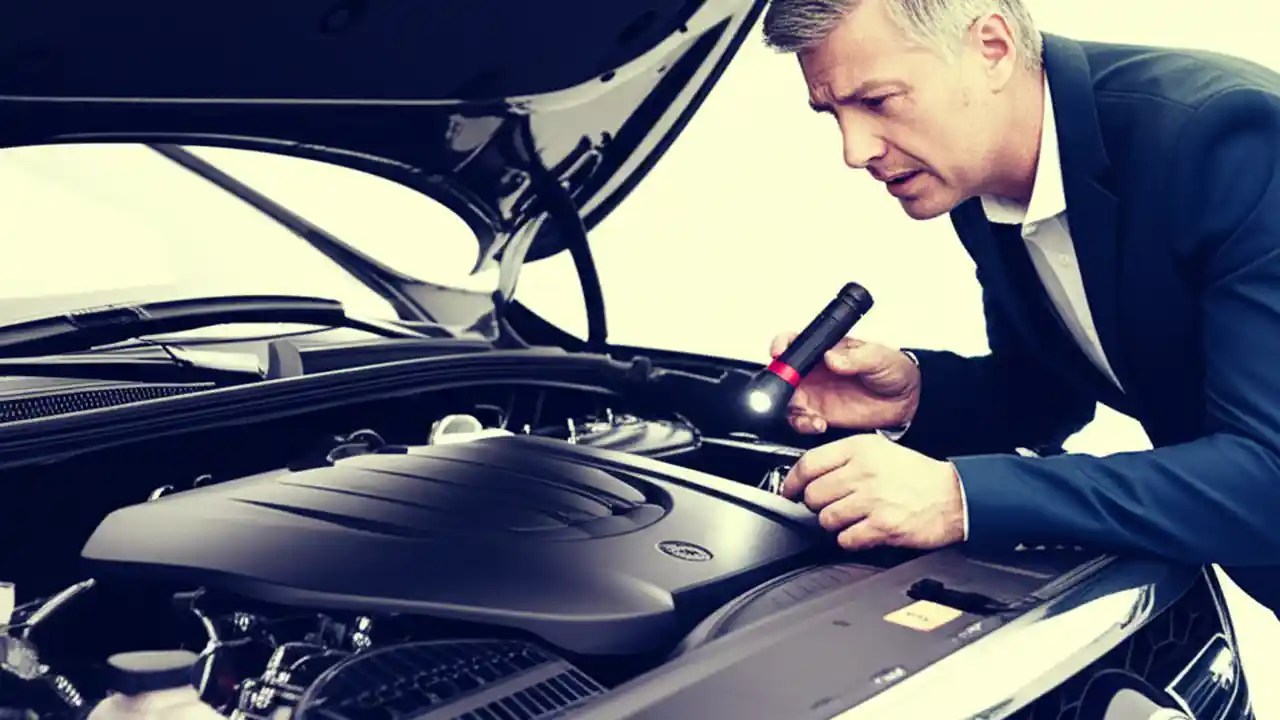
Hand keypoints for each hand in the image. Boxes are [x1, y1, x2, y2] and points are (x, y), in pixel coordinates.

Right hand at [769, 333, 919, 434]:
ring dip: (788, 406)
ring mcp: (814, 393)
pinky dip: (803, 424)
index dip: (782, 344)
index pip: (795, 341)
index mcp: (826, 349)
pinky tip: (818, 424)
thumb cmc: (893, 371)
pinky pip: (799, 420)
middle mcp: (814, 370)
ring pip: (785, 399)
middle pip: (782, 371)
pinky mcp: (819, 415)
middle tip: (788, 386)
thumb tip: (833, 356)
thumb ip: (857, 357)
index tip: (780, 352)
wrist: (906, 401)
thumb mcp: (879, 357)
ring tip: (808, 413)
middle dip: (778, 379)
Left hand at [780, 433, 964, 550]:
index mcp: (860, 449)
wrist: (954, 497)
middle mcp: (863, 472)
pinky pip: (845, 539)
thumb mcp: (880, 450)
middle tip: (829, 506)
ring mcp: (872, 499)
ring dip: (834, 524)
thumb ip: (845, 458)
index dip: (793, 481)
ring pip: (826, 518)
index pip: (809, 463)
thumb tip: (810, 473)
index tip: (790, 490)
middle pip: (813, 494)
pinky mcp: (882, 526)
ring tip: (851, 519)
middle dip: (816, 505)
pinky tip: (863, 532)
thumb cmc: (918, 476)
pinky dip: (850, 540)